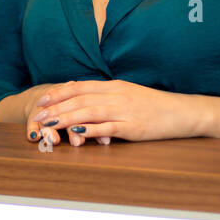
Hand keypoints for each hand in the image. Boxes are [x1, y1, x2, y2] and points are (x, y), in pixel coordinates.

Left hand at [30, 80, 196, 143]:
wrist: (181, 112)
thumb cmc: (154, 106)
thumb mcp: (129, 94)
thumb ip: (108, 95)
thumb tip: (86, 98)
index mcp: (114, 86)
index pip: (80, 87)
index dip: (59, 93)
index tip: (43, 99)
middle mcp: (116, 95)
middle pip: (79, 99)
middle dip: (56, 107)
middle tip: (37, 115)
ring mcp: (124, 110)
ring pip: (88, 112)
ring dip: (66, 118)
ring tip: (48, 124)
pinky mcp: (132, 126)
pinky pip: (107, 128)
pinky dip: (89, 130)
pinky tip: (75, 134)